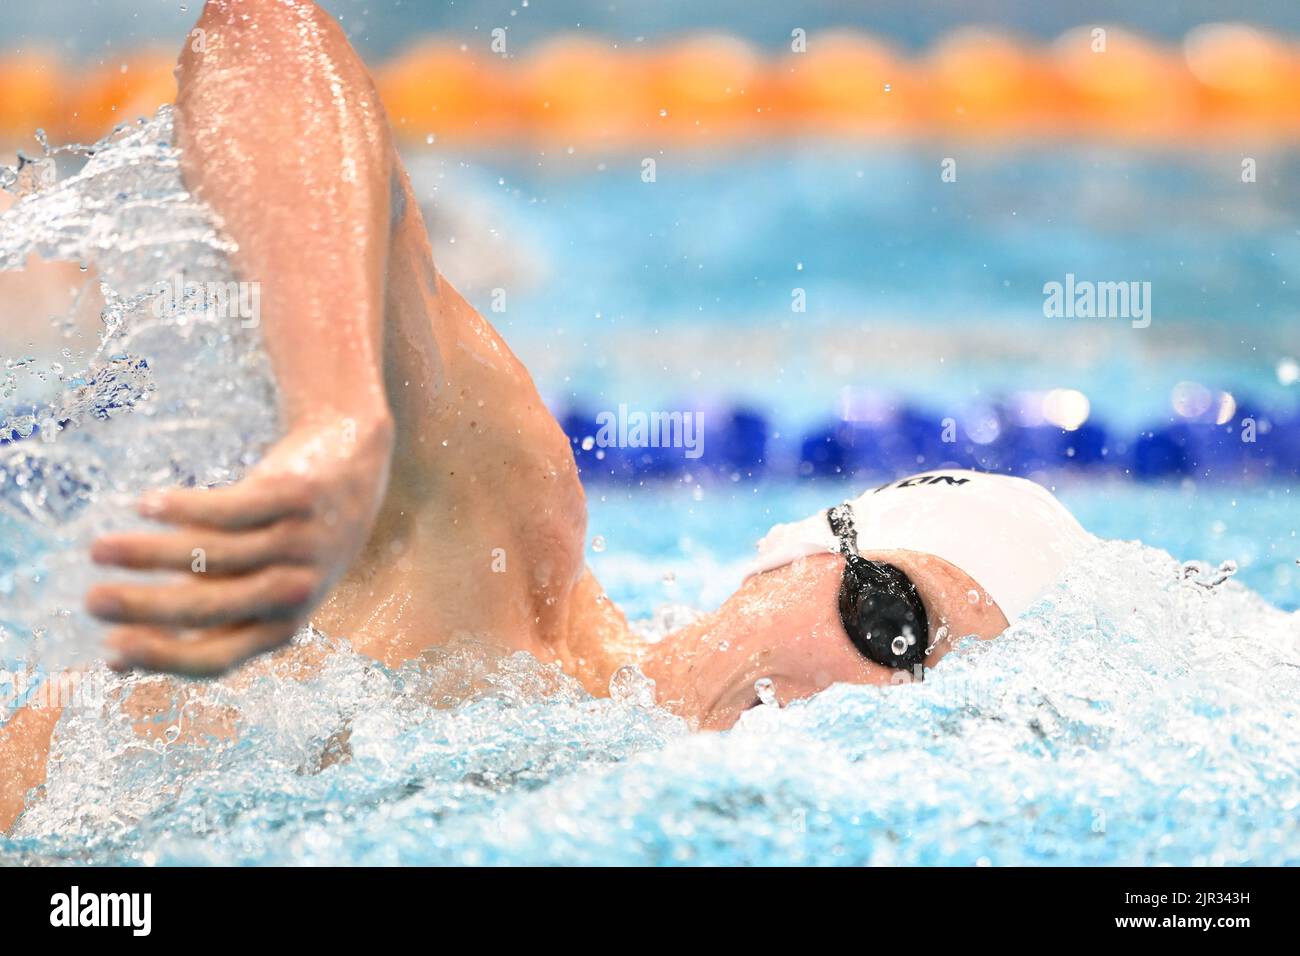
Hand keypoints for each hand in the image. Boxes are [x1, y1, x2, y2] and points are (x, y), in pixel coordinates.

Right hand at [87, 414, 393, 675]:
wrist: (350, 462)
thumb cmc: (285, 540)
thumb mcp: (250, 587)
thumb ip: (194, 622)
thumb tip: (113, 664)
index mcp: (282, 625)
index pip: (218, 657)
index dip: (163, 656)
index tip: (110, 648)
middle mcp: (296, 589)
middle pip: (210, 608)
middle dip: (144, 608)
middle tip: (90, 602)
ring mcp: (301, 542)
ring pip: (214, 555)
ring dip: (148, 554)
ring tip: (99, 549)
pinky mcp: (299, 497)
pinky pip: (232, 508)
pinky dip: (184, 509)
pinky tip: (145, 505)